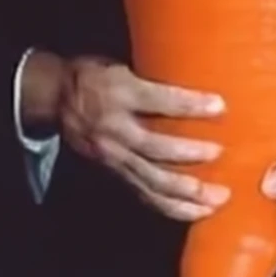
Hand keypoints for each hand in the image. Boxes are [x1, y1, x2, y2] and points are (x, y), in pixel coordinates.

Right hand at [59, 56, 230, 220]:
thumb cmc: (96, 75)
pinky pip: (144, 195)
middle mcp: (115, 128)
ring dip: (186, 193)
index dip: (189, 105)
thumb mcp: (121, 65)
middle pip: (154, 147)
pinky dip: (170, 207)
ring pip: (151, 180)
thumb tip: (196, 77)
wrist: (56, 98)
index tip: (219, 106)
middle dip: (188, 154)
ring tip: (216, 197)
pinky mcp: (113, 173)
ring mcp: (113, 156)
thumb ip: (152, 76)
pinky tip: (195, 212)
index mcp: (119, 93)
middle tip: (218, 153)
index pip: (158, 101)